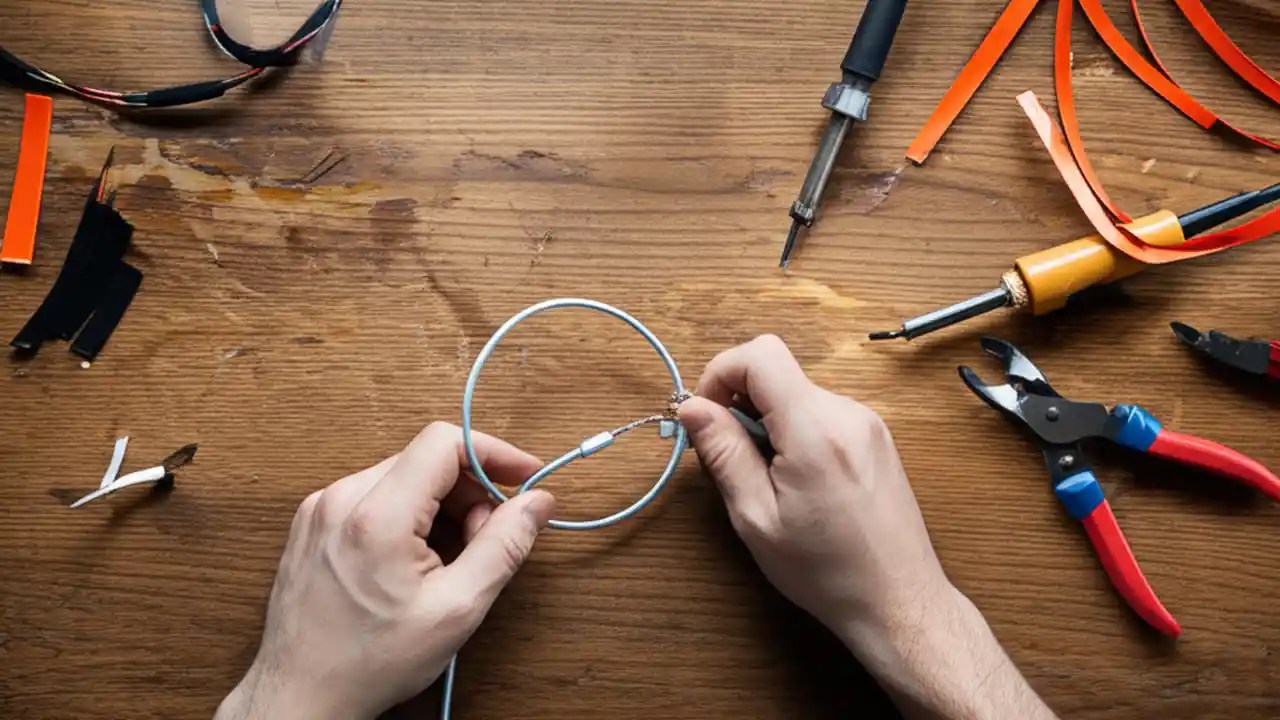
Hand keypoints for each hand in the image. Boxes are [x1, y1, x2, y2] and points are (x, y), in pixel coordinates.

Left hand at [216, 423, 555, 719]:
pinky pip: (373, 494)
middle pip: (425, 458)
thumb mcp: (456, 609)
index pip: (443, 443)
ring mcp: (319, 508)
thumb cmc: (371, 662)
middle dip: (470, 488)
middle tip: (488, 538)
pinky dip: (408, 512)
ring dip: (441, 502)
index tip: (525, 476)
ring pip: (401, 475)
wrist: (301, 696)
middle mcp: (339, 499)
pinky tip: (417, 557)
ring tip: (452, 556)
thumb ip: (504, 547)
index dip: (493, 452)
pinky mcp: (312, 522)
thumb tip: (538, 502)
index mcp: (375, 516)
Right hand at [677, 335, 947, 642]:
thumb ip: (723, 453)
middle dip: (740, 404)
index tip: (705, 416)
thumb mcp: (757, 518)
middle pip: (776, 373)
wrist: (897, 601)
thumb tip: (692, 407)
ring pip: (796, 394)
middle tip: (729, 459)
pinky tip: (795, 482)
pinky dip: (793, 432)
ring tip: (766, 481)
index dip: (720, 373)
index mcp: (816, 429)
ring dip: (767, 423)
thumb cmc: (826, 571)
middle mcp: (847, 413)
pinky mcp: (875, 436)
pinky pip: (819, 413)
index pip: (760, 355)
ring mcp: (867, 422)